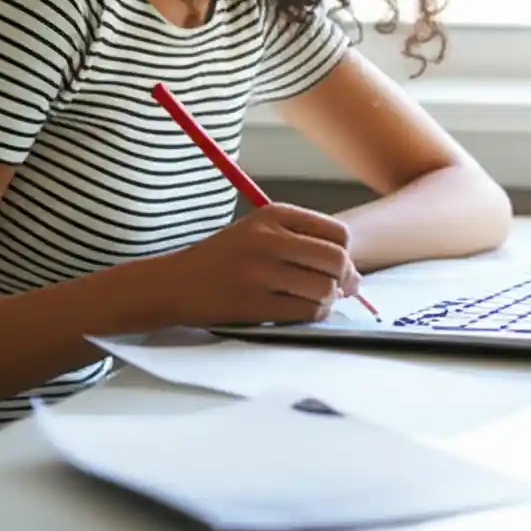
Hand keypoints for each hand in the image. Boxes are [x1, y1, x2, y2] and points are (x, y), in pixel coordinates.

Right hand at [152, 203, 362, 326]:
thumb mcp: (261, 235)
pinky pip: (306, 312)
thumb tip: (356, 278)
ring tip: (309, 301)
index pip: (337, 233)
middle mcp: (269, 239)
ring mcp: (260, 271)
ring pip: (325, 289)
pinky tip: (298, 312)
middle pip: (337, 260)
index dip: (345, 255)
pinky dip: (312, 316)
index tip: (336, 269)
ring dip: (326, 301)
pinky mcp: (254, 303)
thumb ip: (306, 247)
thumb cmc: (225, 260)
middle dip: (345, 280)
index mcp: (274, 215)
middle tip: (337, 291)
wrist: (173, 283)